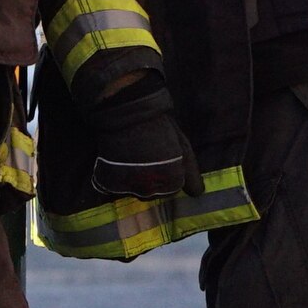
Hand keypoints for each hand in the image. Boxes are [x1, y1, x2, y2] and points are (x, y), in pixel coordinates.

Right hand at [89, 80, 193, 199]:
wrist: (128, 114)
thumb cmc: (159, 127)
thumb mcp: (182, 147)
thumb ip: (191, 173)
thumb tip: (197, 194)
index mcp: (171, 183)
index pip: (172, 190)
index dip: (168, 172)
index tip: (162, 157)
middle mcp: (150, 191)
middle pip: (153, 192)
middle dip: (151, 178)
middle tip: (146, 156)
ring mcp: (129, 189)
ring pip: (135, 190)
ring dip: (135, 179)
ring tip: (132, 158)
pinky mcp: (110, 184)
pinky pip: (116, 187)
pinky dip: (118, 178)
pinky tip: (119, 161)